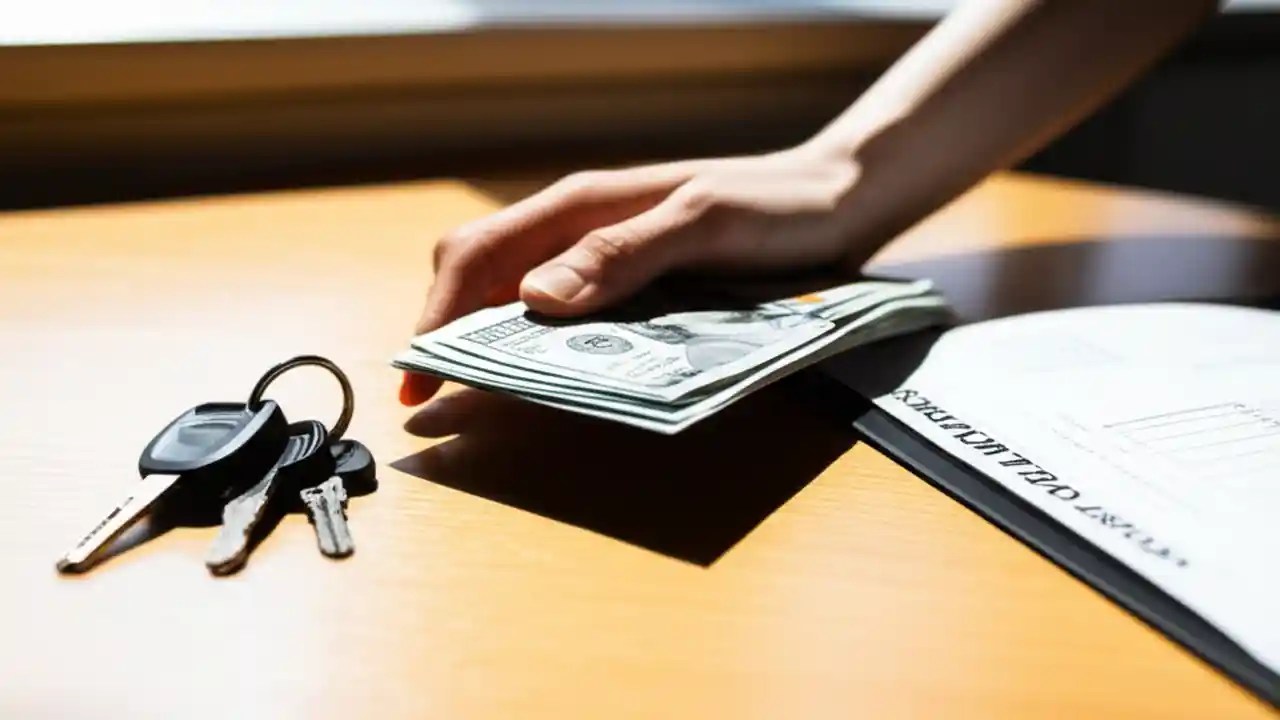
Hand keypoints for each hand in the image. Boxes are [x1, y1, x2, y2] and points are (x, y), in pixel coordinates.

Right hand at [401, 146, 863, 405]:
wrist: (837, 199)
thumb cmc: (776, 206)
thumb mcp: (703, 223)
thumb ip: (622, 253)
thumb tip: (534, 297)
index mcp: (580, 205)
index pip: (476, 253)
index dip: (437, 314)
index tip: (419, 375)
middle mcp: (580, 228)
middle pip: (481, 272)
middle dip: (448, 329)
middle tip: (437, 396)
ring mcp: (604, 253)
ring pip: (517, 292)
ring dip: (490, 339)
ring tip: (479, 393)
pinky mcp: (632, 278)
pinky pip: (566, 310)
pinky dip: (540, 342)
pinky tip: (550, 373)